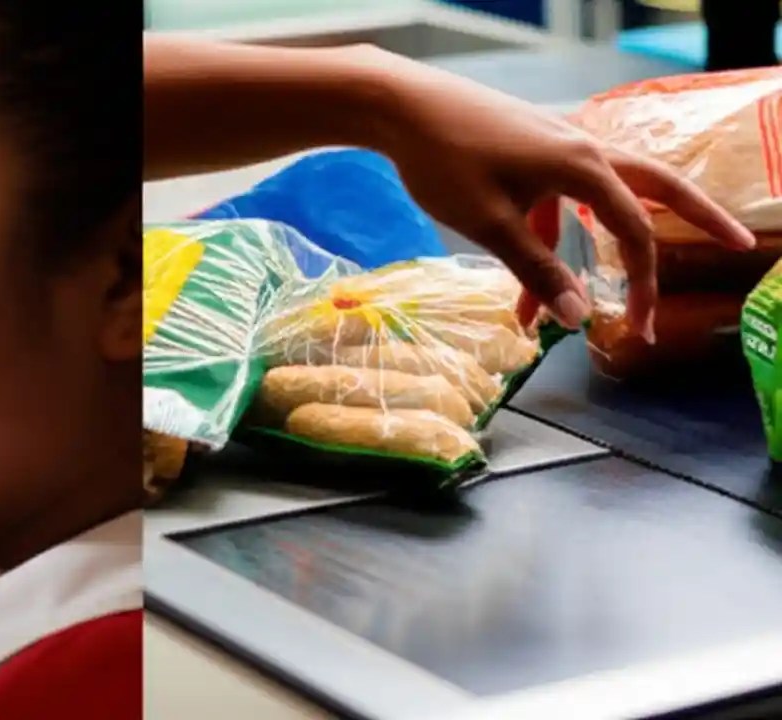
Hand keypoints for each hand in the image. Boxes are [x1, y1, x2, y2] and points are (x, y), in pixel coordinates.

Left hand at [361, 49, 754, 339]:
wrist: (401, 105)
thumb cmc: (444, 160)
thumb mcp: (490, 225)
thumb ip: (536, 271)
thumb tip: (579, 318)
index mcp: (583, 166)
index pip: (635, 231)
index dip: (644, 283)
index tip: (641, 328)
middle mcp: (582, 148)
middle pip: (655, 187)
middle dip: (696, 218)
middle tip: (736, 243)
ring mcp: (557, 145)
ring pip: (599, 198)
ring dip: (591, 252)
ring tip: (576, 304)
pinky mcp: (530, 148)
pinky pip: (555, 198)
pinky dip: (548, 239)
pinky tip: (521, 284)